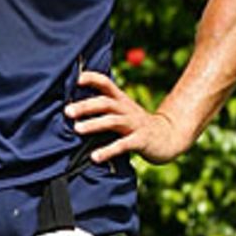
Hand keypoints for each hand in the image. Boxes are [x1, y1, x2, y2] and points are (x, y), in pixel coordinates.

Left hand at [65, 70, 187, 164]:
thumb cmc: (137, 126)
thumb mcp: (122, 112)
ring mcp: (134, 125)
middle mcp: (127, 109)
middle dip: (86, 106)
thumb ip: (104, 108)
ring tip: (77, 129)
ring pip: (113, 121)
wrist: (168, 137)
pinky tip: (95, 157)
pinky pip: (123, 145)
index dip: (92, 79)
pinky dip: (108, 150)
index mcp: (121, 100)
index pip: (106, 84)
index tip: (76, 79)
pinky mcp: (141, 141)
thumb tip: (73, 107)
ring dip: (94, 124)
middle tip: (67, 111)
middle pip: (105, 102)